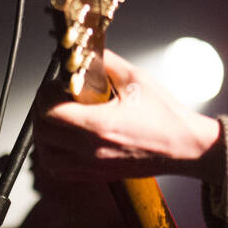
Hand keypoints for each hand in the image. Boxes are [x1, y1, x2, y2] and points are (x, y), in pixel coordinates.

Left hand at [33, 49, 223, 183]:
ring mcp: (93, 165)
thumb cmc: (165, 116)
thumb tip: (86, 52)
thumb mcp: (136, 79)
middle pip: (43, 134)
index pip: (50, 113)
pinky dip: (55, 157)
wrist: (184, 147)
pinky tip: (65, 142)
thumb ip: (106, 62)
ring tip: (57, 121)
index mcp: (99, 125)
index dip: (45, 96)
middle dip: (42, 112)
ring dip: (45, 138)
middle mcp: (91, 149)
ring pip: (47, 158)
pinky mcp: (98, 175)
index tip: (54, 86)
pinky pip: (61, 171)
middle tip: (54, 99)